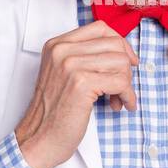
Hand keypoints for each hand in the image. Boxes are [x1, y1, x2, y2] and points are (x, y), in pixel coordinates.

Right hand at [15, 19, 138, 167]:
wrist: (39, 138)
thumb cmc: (54, 111)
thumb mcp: (63, 74)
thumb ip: (85, 58)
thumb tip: (122, 52)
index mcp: (57, 45)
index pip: (101, 28)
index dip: (121, 44)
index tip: (128, 60)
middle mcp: (62, 50)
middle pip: (115, 44)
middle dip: (126, 67)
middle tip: (122, 86)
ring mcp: (71, 65)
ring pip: (121, 62)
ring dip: (127, 83)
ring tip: (118, 99)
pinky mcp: (82, 83)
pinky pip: (121, 82)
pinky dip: (128, 95)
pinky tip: (122, 105)